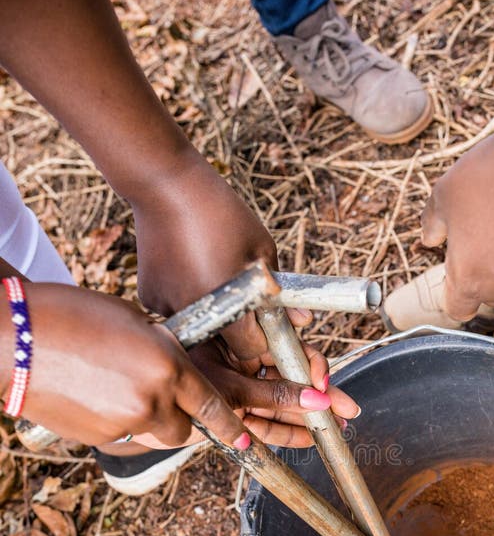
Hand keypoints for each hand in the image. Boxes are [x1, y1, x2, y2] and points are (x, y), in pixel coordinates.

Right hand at [8, 284, 248, 448]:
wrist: (14, 338)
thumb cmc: (71, 314)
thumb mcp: (133, 320)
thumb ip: (164, 349)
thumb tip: (175, 369)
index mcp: (169, 366)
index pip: (214, 406)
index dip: (231, 425)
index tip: (244, 438)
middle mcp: (153, 400)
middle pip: (185, 430)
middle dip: (180, 418)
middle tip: (159, 395)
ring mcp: (124, 422)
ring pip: (152, 433)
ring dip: (148, 420)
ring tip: (118, 389)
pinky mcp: (97, 436)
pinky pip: (120, 434)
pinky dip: (115, 420)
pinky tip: (93, 393)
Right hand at [131, 149, 310, 371]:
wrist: (164, 183)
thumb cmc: (220, 213)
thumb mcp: (262, 251)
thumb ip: (280, 294)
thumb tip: (301, 322)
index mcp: (225, 309)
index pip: (253, 352)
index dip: (268, 341)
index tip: (275, 326)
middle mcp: (192, 317)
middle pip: (225, 348)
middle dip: (242, 333)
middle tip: (250, 301)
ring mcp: (166, 310)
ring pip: (203, 331)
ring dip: (218, 317)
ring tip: (219, 276)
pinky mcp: (150, 298)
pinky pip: (181, 313)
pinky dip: (193, 302)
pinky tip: (194, 271)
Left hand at [187, 339, 359, 447]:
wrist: (132, 403)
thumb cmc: (171, 379)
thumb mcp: (228, 385)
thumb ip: (272, 391)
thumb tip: (316, 394)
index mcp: (236, 346)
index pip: (285, 352)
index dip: (310, 368)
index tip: (327, 383)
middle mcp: (238, 368)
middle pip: (288, 382)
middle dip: (321, 397)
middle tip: (349, 410)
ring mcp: (234, 392)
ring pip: (279, 404)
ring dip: (309, 416)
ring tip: (339, 427)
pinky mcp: (228, 416)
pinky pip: (261, 423)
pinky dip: (285, 432)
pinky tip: (308, 438)